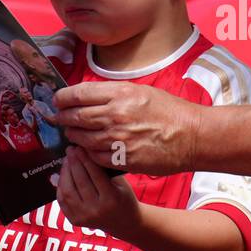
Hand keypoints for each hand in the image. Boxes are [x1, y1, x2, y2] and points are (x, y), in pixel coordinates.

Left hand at [54, 81, 201, 174]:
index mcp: (120, 94)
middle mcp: (115, 115)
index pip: (78, 94)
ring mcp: (118, 139)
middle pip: (75, 117)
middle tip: (59, 119)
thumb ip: (112, 94)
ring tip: (73, 134)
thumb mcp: (141, 91)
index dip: (62, 98)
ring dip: (74, 136)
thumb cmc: (169, 111)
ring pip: (82, 140)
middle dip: (63, 118)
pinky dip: (88, 154)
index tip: (58, 101)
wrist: (192, 136)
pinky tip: (89, 149)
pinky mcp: (123, 159)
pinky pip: (95, 157)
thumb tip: (86, 98)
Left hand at [57, 145, 141, 237]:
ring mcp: (84, 216)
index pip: (95, 174)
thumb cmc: (124, 198)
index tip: (80, 147)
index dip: (86, 158)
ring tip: (67, 160)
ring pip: (68, 190)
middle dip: (74, 162)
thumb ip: (105, 170)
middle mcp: (96, 210)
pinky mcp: (75, 220)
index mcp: (111, 199)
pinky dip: (61, 185)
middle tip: (71, 149)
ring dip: (65, 172)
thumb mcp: (121, 183)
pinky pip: (62, 200)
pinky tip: (64, 174)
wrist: (124, 223)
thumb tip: (87, 151)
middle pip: (80, 181)